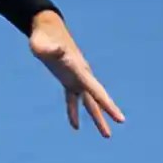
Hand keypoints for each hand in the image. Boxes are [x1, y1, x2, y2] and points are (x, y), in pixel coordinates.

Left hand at [28, 11, 124, 137]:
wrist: (46, 28)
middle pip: (96, 98)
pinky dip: (73, 111)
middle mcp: (81, 75)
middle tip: (116, 128)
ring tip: (105, 134)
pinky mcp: (67, 79)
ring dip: (95, 117)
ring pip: (88, 101)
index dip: (108, 105)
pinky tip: (75, 126)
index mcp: (78, 70)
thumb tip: (58, 50)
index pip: (96, 91)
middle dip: (106, 113)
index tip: (120, 118)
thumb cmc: (43, 37)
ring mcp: (75, 77)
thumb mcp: (42, 45)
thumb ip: (50, 49)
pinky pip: (72, 98)